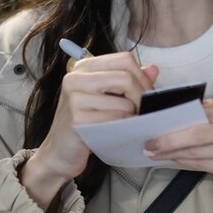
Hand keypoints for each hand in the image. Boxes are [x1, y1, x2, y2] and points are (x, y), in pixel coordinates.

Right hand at [21, 52, 158, 209]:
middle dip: (141, 96)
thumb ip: (129, 80)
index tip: (146, 93)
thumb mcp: (105, 96)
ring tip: (125, 123)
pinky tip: (116, 131)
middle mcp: (75, 79)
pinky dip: (123, 127)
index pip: (124, 59)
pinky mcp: (77, 121)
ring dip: (132, 116)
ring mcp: (74, 99)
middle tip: (141, 111)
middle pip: (126, 77)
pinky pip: (116, 120)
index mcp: (83, 68)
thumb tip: (153, 69)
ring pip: (124, 101)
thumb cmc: (85, 123)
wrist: (59, 152)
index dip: (142, 77)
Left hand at [143, 99, 212, 212]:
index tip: (155, 123)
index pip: (202, 112)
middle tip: (149, 143)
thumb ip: (212, 114)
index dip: (177, 118)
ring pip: (198, 149)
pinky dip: (185, 161)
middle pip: (199, 131)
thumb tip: (179, 111)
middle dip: (170, 138)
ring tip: (155, 152)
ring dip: (173, 151)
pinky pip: (204, 164)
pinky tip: (173, 159)